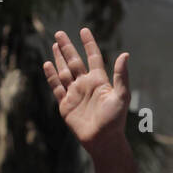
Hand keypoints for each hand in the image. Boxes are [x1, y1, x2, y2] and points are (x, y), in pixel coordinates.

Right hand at [43, 27, 129, 153]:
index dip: (88, 44)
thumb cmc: (115, 121)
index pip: (93, 58)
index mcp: (99, 82)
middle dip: (67, 47)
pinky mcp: (65, 105)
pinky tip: (47, 64)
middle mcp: (86, 85)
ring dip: (58, 58)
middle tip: (59, 33)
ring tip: (54, 44)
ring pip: (64, 72)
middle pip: (74, 61)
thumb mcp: (121, 97)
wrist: (103, 141)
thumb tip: (125, 54)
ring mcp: (75, 94)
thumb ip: (121, 76)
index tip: (84, 30)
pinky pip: (57, 87)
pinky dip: (51, 76)